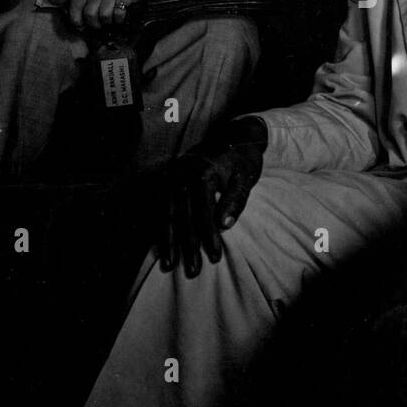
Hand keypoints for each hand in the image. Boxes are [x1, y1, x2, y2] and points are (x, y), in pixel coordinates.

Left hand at [66, 0, 131, 30]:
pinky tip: (119, 18)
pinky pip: (118, 14)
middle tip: (99, 26)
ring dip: (107, 22)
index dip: (76, 19)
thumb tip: (80, 25)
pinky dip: (119, 19)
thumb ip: (85, 3)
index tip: (81, 27)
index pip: (75, 5)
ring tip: (110, 21)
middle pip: (89, 14)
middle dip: (94, 24)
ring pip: (104, 15)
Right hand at [159, 116, 267, 277]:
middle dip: (187, 246)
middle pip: (183, 217)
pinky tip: (162, 246)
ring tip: (169, 264)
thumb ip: (235, 200)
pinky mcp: (168, 178)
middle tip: (192, 271)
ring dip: (168, 242)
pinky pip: (162, 208)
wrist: (232, 135)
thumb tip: (224, 226)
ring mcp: (173, 176)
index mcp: (203, 174)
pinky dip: (162, 228)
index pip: (204, 213)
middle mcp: (183, 175)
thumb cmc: (242, 159)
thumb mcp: (245, 177)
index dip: (209, 237)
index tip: (215, 258)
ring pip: (168, 214)